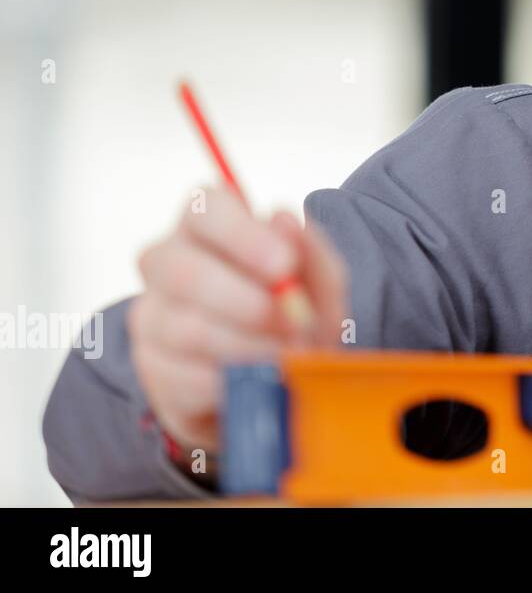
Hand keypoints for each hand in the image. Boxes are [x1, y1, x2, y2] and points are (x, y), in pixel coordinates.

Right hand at [128, 186, 347, 453]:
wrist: (277, 376)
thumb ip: (309, 250)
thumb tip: (283, 218)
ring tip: (289, 355)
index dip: (243, 236)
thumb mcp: (319, 282)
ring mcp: (151, 315)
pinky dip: (232, 382)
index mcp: (205, 224)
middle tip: (293, 323)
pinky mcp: (152, 368)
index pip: (206, 210)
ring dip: (248, 347)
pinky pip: (184, 377)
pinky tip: (260, 379)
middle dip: (245, 302)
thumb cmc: (294, 310)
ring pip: (186, 330)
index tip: (284, 265)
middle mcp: (165, 261)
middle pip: (183, 271)